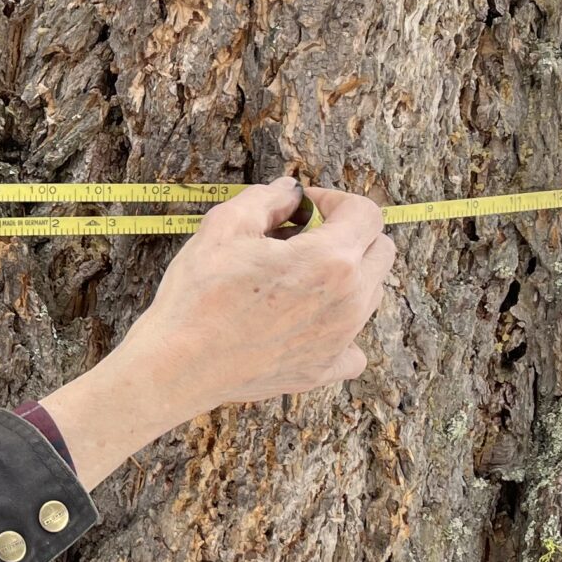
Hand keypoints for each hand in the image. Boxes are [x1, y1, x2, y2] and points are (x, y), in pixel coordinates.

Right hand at [127, 176, 395, 407]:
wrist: (179, 365)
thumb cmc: (198, 295)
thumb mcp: (224, 225)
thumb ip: (268, 198)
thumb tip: (291, 192)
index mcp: (330, 260)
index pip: (367, 214)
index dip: (336, 200)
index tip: (308, 207)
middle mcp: (349, 301)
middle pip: (382, 252)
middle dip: (351, 235)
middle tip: (307, 238)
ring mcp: (341, 340)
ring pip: (371, 295)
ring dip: (347, 277)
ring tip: (298, 278)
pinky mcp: (326, 369)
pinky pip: (356, 347)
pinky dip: (340, 330)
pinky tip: (308, 323)